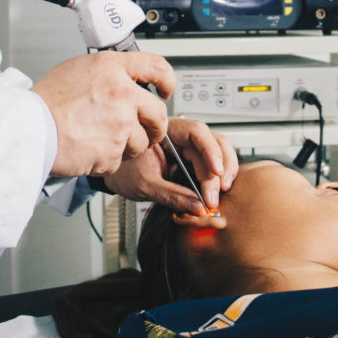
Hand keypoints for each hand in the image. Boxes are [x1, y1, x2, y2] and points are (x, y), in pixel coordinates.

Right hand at [32, 51, 174, 176]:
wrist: (31, 129)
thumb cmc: (46, 101)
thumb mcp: (77, 69)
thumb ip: (106, 73)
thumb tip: (122, 78)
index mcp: (112, 68)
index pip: (156, 66)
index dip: (167, 79)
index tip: (166, 89)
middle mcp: (122, 93)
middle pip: (158, 113)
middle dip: (155, 126)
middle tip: (147, 131)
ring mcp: (120, 123)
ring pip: (141, 141)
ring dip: (127, 146)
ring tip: (102, 140)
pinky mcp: (114, 150)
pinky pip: (120, 160)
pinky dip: (107, 160)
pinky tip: (89, 149)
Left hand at [101, 117, 237, 213]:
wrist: (114, 176)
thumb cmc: (123, 171)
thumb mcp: (144, 185)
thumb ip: (172, 196)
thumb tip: (198, 207)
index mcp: (166, 130)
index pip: (196, 132)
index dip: (210, 150)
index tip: (216, 172)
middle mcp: (181, 136)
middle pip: (212, 143)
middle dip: (218, 169)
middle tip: (213, 196)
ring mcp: (188, 148)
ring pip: (217, 153)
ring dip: (223, 174)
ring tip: (216, 196)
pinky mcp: (191, 162)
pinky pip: (211, 166)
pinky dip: (216, 180)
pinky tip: (213, 194)